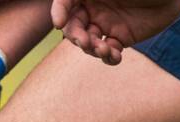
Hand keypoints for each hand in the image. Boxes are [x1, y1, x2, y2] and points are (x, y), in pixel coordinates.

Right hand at [50, 0, 179, 64]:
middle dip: (76, 37)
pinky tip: (115, 56)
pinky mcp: (120, 38)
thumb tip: (60, 16)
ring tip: (104, 49)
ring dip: (92, 50)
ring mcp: (106, 24)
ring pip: (88, 43)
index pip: (65, 4)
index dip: (59, 13)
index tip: (59, 23)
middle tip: (86, 41)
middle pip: (73, 27)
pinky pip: (107, 52)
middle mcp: (93, 8)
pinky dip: (108, 57)